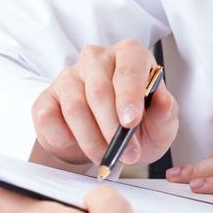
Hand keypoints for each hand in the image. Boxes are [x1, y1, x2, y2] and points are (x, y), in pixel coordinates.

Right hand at [32, 40, 178, 166]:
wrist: (106, 144)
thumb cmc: (137, 127)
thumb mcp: (160, 125)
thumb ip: (165, 113)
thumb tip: (163, 98)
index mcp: (130, 54)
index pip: (129, 67)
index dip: (129, 95)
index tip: (130, 122)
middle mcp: (97, 58)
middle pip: (99, 89)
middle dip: (112, 127)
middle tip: (124, 154)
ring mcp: (69, 75)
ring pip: (75, 107)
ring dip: (92, 139)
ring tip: (107, 157)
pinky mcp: (46, 97)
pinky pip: (49, 118)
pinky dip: (65, 140)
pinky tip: (79, 147)